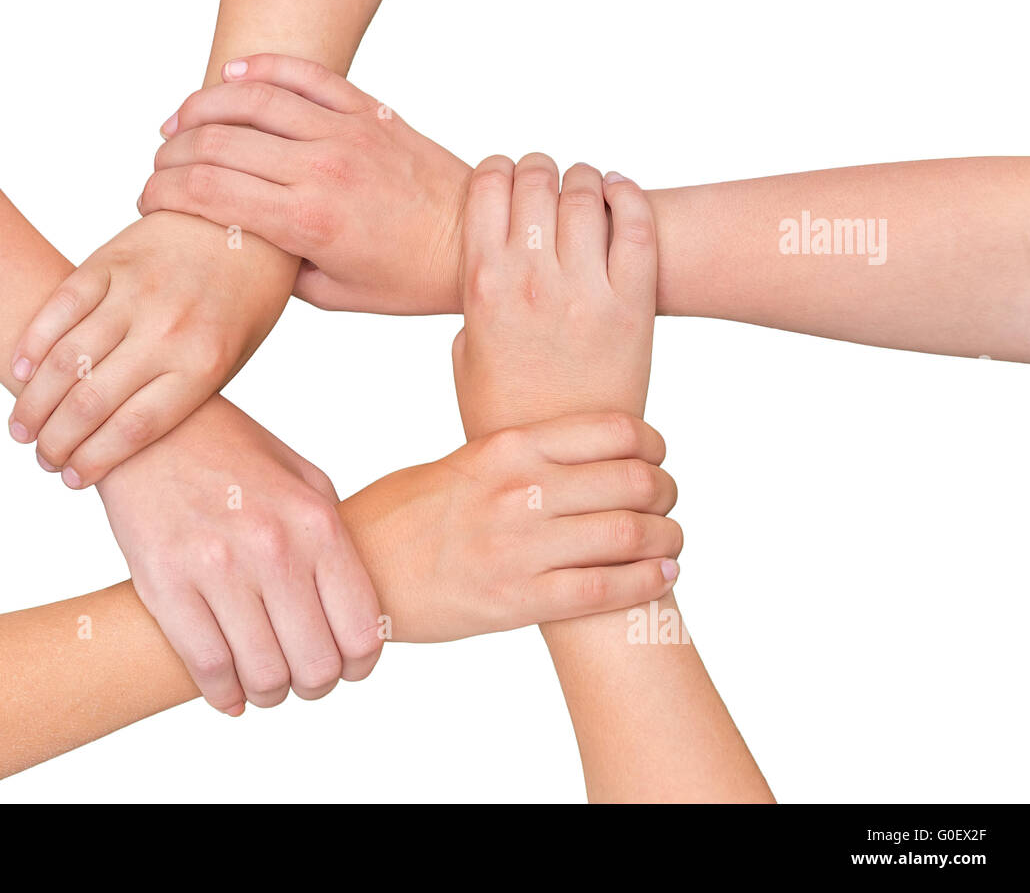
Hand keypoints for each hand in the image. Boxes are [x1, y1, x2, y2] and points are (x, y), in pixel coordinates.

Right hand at [7, 211, 291, 487]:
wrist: (247, 221)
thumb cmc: (242, 302)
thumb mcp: (231, 360)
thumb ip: (179, 396)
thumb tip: (117, 442)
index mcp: (205, 364)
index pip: (134, 429)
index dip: (94, 461)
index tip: (74, 480)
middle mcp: (168, 329)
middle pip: (91, 402)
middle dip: (56, 441)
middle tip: (43, 459)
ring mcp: (136, 291)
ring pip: (65, 359)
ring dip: (33, 402)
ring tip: (21, 429)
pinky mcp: (110, 258)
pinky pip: (59, 306)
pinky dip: (32, 342)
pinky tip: (19, 371)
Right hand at [95, 395, 381, 712]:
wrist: (151, 430)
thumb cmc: (234, 456)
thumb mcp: (304, 480)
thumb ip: (334, 543)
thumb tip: (356, 613)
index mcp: (318, 525)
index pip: (362, 633)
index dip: (359, 667)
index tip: (346, 667)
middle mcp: (274, 548)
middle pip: (316, 666)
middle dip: (314, 686)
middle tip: (302, 679)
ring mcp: (217, 568)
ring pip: (264, 677)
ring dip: (270, 695)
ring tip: (265, 685)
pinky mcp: (165, 583)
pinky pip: (208, 668)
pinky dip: (224, 695)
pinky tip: (229, 692)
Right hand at [137, 53, 471, 314]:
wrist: (471, 239)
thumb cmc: (405, 277)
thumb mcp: (332, 294)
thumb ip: (277, 269)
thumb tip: (234, 242)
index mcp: (308, 221)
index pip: (208, 192)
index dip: (162, 192)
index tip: (147, 200)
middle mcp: (322, 168)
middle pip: (217, 142)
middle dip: (171, 153)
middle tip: (157, 166)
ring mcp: (346, 131)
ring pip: (252, 98)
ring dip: (202, 107)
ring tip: (177, 124)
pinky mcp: (368, 110)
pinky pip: (303, 73)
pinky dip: (259, 69)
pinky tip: (230, 79)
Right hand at [346, 412, 681, 641]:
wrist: (358, 570)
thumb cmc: (406, 513)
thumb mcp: (462, 462)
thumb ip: (520, 455)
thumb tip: (584, 455)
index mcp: (505, 447)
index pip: (612, 430)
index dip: (652, 443)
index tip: (657, 455)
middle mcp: (517, 490)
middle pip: (632, 481)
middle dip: (666, 492)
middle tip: (668, 501)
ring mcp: (517, 546)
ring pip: (628, 533)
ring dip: (667, 537)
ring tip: (671, 542)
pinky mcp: (515, 599)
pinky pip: (603, 588)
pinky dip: (647, 581)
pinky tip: (662, 576)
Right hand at [452, 155, 658, 433]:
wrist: (558, 465)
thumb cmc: (505, 410)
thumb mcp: (465, 351)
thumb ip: (475, 293)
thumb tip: (494, 246)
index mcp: (481, 286)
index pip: (487, 184)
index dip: (498, 169)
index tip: (506, 176)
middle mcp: (531, 280)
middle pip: (537, 178)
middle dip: (540, 168)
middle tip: (547, 179)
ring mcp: (585, 291)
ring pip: (587, 191)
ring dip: (584, 178)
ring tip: (585, 188)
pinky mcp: (633, 305)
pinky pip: (638, 224)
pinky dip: (629, 195)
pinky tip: (620, 194)